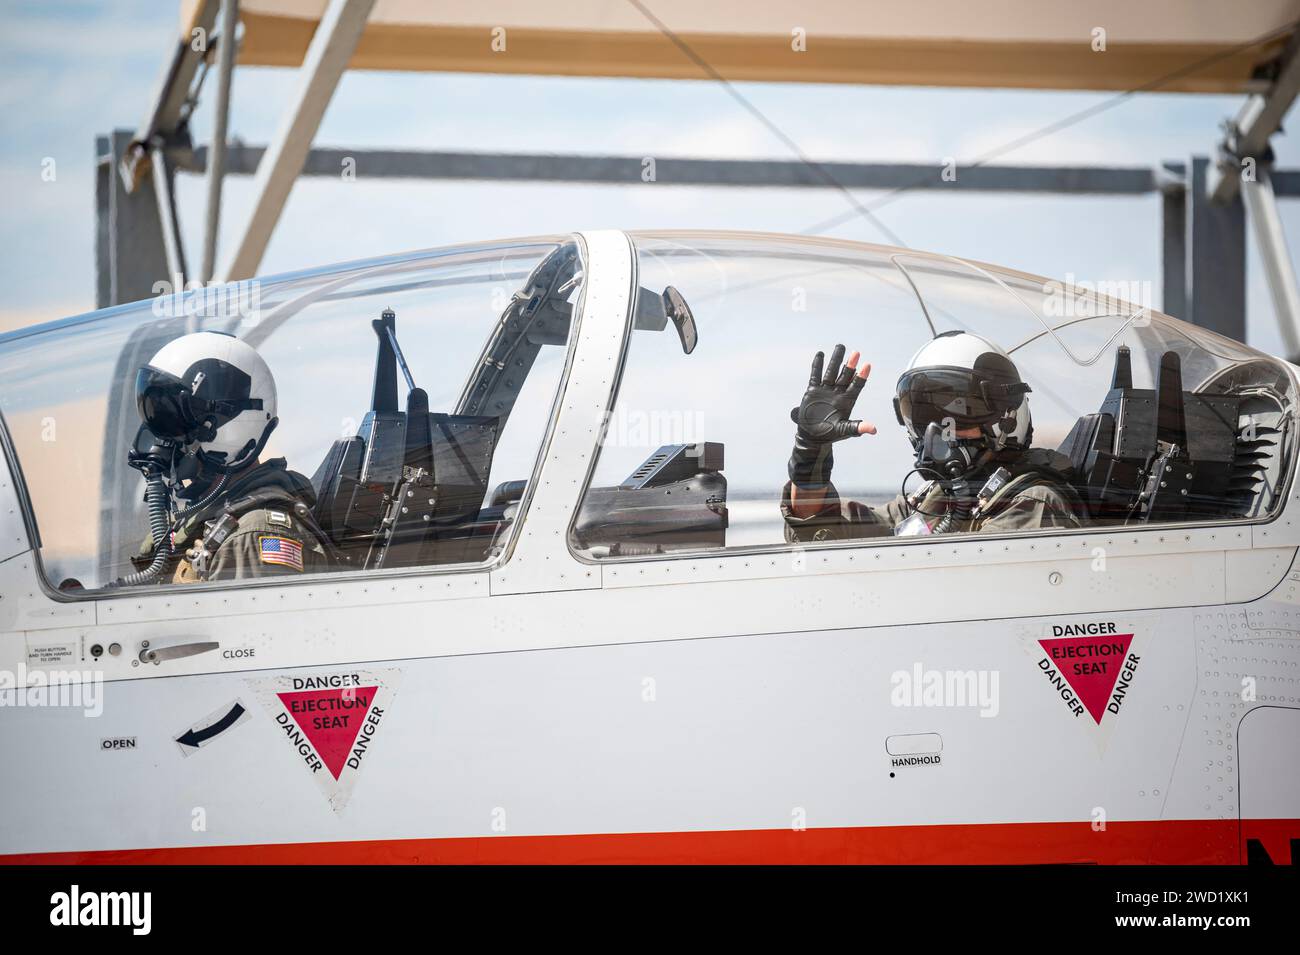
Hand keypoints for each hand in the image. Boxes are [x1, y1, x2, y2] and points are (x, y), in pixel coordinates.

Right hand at [788, 344, 875, 487]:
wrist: (812, 435)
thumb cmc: (830, 434)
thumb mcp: (844, 431)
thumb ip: (857, 428)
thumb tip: (873, 430)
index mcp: (847, 400)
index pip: (857, 385)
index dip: (862, 376)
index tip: (867, 365)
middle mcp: (838, 392)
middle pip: (845, 375)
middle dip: (850, 364)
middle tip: (856, 352)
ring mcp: (826, 390)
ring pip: (832, 372)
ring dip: (836, 360)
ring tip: (840, 346)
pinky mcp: (813, 390)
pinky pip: (816, 375)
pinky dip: (818, 366)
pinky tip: (820, 355)